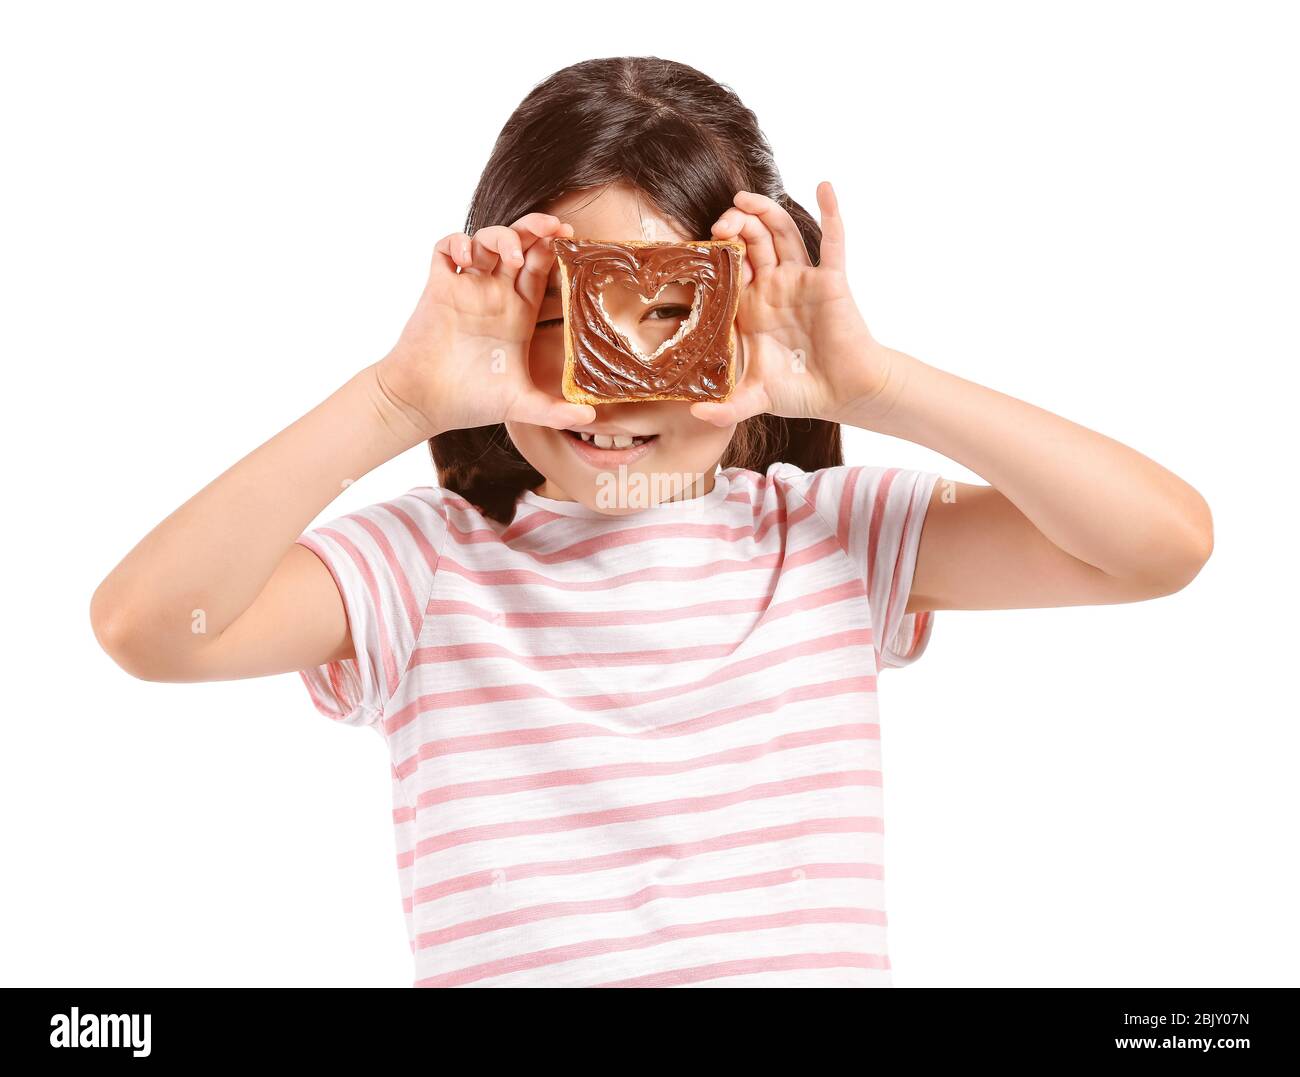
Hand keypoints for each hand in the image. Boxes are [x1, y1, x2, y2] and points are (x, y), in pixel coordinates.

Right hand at [374, 213, 595, 438]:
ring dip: (500, 236)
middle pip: (518, 244)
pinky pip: (445, 249)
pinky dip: (456, 242)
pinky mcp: (439, 288)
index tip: (569, 239)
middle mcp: (494, 295)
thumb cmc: (470, 402)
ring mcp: (466, 289)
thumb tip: (590, 419)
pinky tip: (465, 256)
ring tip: (511, 257)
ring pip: (485, 240)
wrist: (424, 403)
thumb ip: (554, 410)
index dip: (554, 249)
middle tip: (552, 225)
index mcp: (518, 312)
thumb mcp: (520, 404)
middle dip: (534, 228)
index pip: (540, 268)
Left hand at [691, 181, 895, 427]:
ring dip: (765, 212)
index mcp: (752, 308)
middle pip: (752, 242)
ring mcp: (802, 280)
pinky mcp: (830, 280)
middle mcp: (775, 288)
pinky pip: (833, 241)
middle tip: (721, 223)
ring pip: (781, 234)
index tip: (706, 250)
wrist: (845, 394)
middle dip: (735, 226)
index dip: (718, 255)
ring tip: (745, 198)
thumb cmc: (803, 392)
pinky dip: (831, 212)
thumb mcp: (756, 398)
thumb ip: (727, 408)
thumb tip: (696, 415)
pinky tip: (824, 186)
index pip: (730, 269)